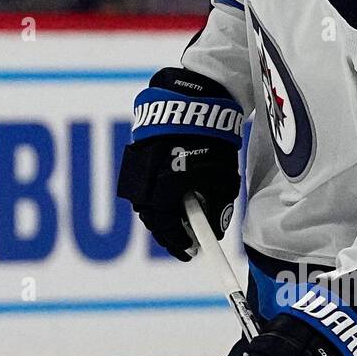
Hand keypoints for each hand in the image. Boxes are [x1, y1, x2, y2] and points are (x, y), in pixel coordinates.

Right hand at [117, 67, 241, 260]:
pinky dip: (158, 195)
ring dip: (163, 214)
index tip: (192, 252)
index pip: (167, 231)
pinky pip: (144, 186)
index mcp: (163, 195)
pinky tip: (172, 196)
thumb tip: (214, 231)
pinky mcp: (135, 159)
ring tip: (181, 218)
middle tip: (186, 239)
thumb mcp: (222, 182)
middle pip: (153, 221)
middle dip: (170, 232)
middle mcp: (143, 187)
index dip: (180, 244)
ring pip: (146, 204)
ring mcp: (135, 173)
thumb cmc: (210, 144)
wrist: (190, 103)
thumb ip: (217, 210)